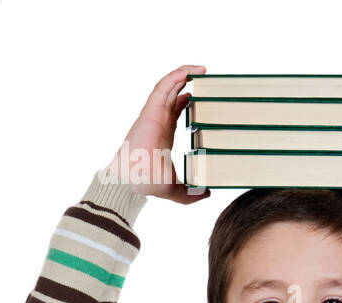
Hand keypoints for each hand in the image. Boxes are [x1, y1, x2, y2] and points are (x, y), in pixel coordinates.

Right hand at [103, 64, 209, 203]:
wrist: (134, 180)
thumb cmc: (147, 181)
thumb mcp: (175, 188)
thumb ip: (190, 193)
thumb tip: (206, 194)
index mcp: (162, 132)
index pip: (173, 110)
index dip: (185, 99)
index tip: (198, 95)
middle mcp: (158, 120)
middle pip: (171, 94)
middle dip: (185, 82)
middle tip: (204, 76)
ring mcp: (154, 114)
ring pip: (168, 86)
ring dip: (183, 74)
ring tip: (201, 69)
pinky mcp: (152, 111)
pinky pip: (163, 87)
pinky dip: (176, 77)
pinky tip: (190, 72)